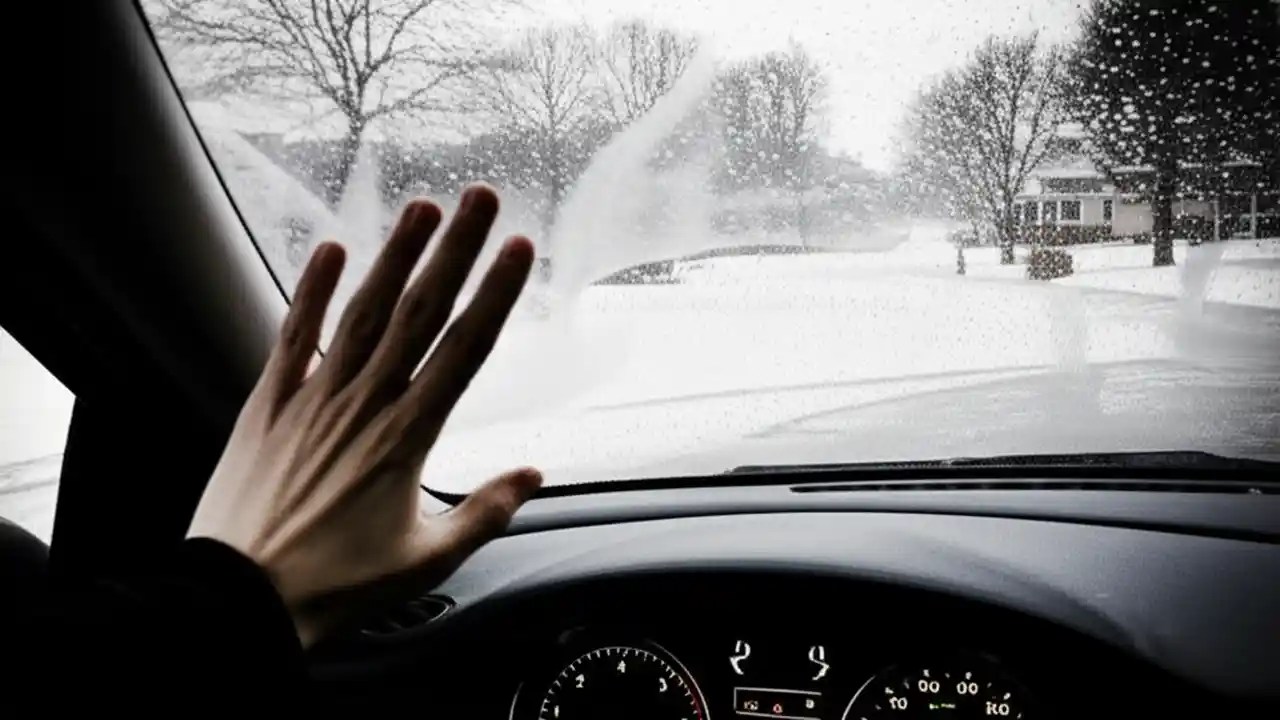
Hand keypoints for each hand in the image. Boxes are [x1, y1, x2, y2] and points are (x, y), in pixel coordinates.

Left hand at [188, 183, 540, 646]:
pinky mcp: (269, 404)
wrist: (239, 599)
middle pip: (420, 312)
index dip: (496, 293)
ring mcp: (314, 397)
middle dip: (455, 250)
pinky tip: (330, 249)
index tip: (519, 247)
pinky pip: (294, 336)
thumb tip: (535, 474)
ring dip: (394, 255)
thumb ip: (486, 512)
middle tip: (482, 196)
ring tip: (422, 206)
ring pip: (363, 311)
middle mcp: (366, 403)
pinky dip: (312, 292)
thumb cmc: (336, 585)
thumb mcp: (426, 559)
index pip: (464, 349)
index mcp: (409, 436)